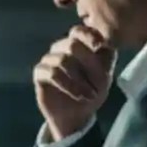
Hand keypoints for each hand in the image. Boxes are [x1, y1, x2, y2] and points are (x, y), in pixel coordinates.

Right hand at [33, 25, 116, 141]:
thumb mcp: (105, 75)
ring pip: (62, 60)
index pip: (79, 31)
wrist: (76, 116)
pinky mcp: (40, 73)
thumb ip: (106, 57)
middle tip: (100, 81)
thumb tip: (104, 42)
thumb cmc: (91, 92)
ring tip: (89, 95)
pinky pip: (52, 73)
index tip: (99, 47)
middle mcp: (61, 49)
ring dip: (79, 80)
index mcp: (78, 45)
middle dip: (88, 63)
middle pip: (71, 44)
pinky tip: (77, 95)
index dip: (89, 35)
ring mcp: (49, 60)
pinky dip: (68, 85)